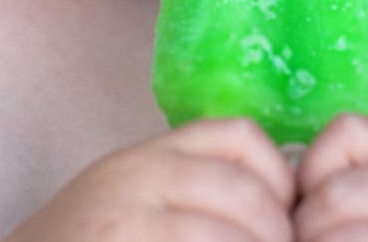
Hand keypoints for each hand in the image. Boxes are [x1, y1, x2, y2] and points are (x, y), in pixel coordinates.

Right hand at [4, 117, 295, 240]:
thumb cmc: (82, 241)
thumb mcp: (132, 195)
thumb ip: (189, 184)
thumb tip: (282, 200)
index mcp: (148, 155)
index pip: (238, 136)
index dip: (278, 174)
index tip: (286, 213)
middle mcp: (138, 179)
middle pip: (245, 193)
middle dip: (279, 232)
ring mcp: (128, 224)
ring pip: (230, 236)